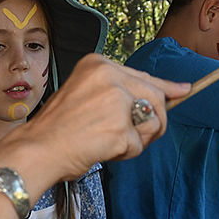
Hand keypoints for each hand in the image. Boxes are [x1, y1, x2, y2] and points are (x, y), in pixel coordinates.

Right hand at [0, 53, 187, 180]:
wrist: (36, 149)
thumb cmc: (58, 129)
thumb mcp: (85, 94)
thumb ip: (120, 92)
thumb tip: (168, 94)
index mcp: (98, 64)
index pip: (143, 75)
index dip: (165, 87)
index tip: (182, 90)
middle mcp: (109, 76)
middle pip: (156, 97)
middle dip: (152, 121)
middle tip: (131, 136)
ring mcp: (116, 101)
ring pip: (153, 122)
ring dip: (137, 139)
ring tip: (108, 142)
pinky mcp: (120, 128)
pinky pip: (139, 145)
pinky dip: (124, 154)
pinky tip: (101, 150)